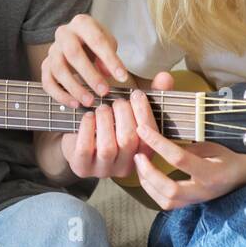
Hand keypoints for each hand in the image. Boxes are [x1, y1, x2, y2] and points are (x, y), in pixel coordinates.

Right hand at [41, 14, 130, 108]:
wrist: (76, 38)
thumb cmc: (94, 41)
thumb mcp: (107, 41)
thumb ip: (109, 55)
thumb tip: (106, 73)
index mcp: (82, 23)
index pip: (97, 40)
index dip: (110, 60)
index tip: (122, 77)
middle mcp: (63, 34)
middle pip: (73, 54)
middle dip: (90, 75)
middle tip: (104, 91)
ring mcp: (52, 50)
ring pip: (58, 69)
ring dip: (75, 88)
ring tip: (90, 101)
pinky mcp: (46, 65)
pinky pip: (48, 82)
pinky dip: (60, 95)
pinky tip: (74, 103)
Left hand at [59, 72, 175, 178]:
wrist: (80, 140)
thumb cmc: (112, 123)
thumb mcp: (133, 110)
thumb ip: (152, 94)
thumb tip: (165, 76)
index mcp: (143, 155)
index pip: (150, 138)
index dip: (144, 114)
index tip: (137, 94)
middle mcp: (126, 167)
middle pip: (128, 141)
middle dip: (123, 115)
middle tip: (118, 101)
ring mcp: (103, 170)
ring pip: (107, 147)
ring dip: (105, 121)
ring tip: (103, 108)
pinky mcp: (82, 168)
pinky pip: (85, 149)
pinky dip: (87, 128)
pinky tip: (88, 116)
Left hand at [132, 124, 245, 208]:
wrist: (245, 176)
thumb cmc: (230, 157)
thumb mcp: (213, 145)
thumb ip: (190, 147)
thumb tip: (164, 145)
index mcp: (212, 173)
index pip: (179, 158)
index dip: (158, 143)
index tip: (143, 130)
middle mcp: (204, 191)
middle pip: (169, 190)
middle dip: (148, 173)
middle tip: (138, 155)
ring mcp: (197, 201)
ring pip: (166, 201)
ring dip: (148, 184)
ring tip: (140, 165)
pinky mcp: (191, 204)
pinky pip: (168, 203)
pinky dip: (153, 191)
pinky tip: (147, 177)